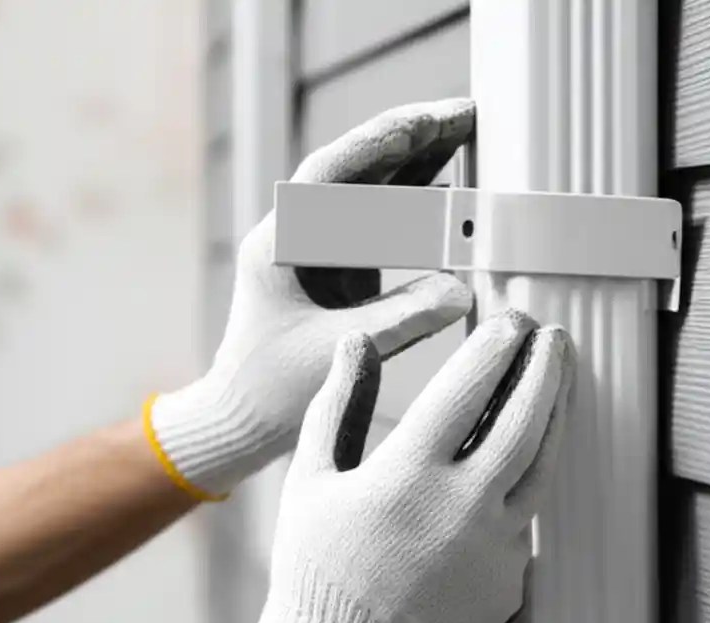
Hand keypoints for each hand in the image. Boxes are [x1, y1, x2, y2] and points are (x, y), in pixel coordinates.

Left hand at [147, 99, 475, 499]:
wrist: (244, 419)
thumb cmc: (270, 389)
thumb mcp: (341, 351)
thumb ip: (401, 319)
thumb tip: (459, 291)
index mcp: (280, 244)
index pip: (328, 172)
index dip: (378, 142)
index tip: (427, 122)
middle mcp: (298, 235)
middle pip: (357, 169)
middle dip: (410, 138)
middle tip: (464, 115)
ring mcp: (320, 250)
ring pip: (371, 189)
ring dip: (416, 163)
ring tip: (466, 135)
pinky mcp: (340, 270)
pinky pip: (382, 222)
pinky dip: (416, 203)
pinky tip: (452, 188)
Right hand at [215, 310, 574, 622]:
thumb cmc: (318, 567)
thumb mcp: (312, 478)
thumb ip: (337, 404)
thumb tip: (358, 344)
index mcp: (407, 478)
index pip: (466, 392)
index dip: (493, 348)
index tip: (507, 321)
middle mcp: (460, 508)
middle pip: (522, 421)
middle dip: (543, 369)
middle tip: (551, 336)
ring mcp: (492, 546)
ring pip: (542, 465)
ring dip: (555, 415)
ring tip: (559, 378)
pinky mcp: (508, 577)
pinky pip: (527, 515)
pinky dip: (531, 475)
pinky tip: (530, 450)